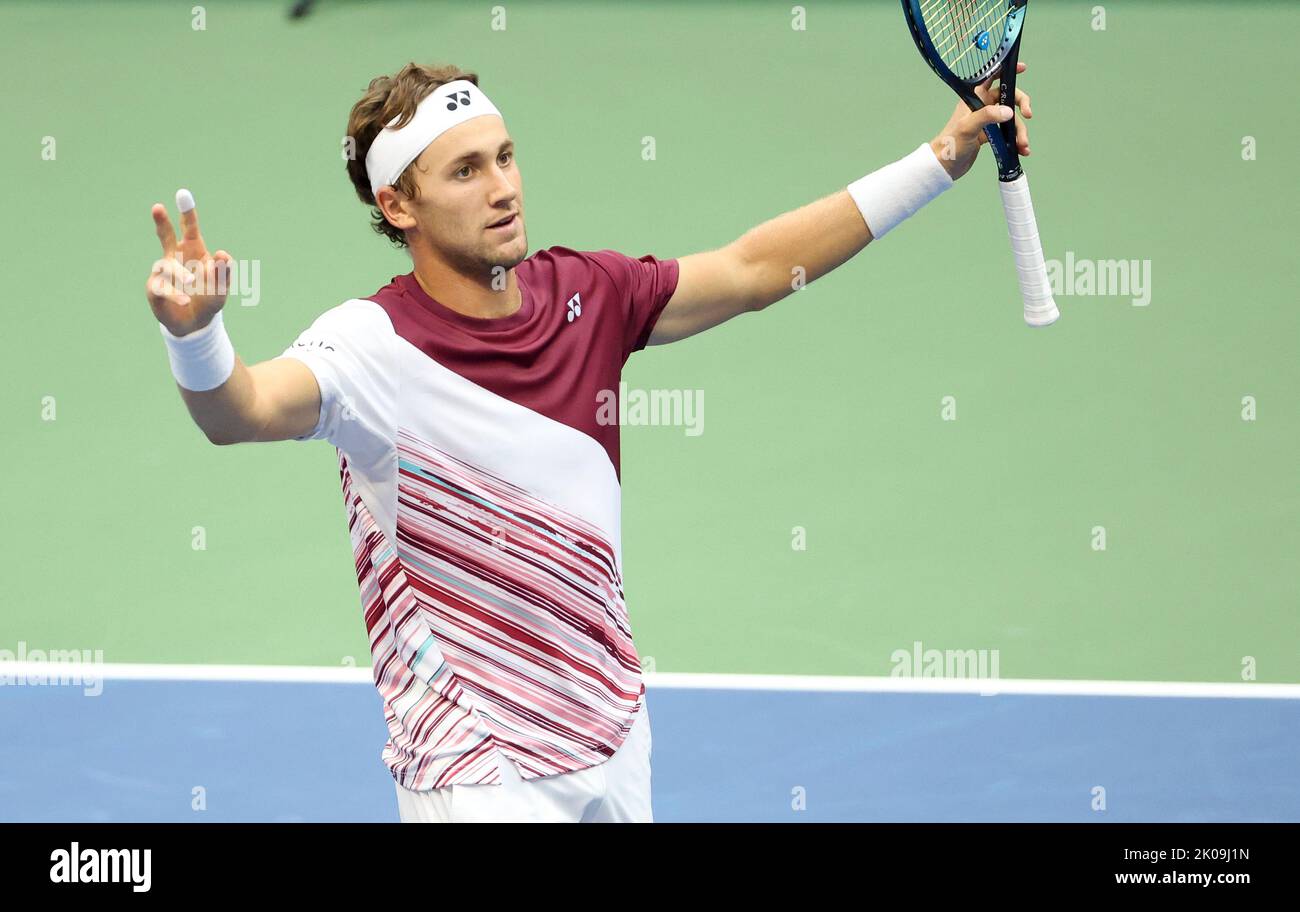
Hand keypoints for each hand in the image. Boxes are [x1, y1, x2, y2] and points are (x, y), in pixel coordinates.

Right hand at [145, 190, 233, 336]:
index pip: (191, 230)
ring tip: (192, 282)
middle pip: (166, 236)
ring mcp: (163, 273)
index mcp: (194, 252)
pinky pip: (161, 287)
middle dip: (162, 222)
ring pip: (167, 266)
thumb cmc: (210, 299)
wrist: (196, 324)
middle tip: (158, 207)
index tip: (182, 193)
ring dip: (180, 273)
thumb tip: (222, 253)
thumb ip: (224, 271)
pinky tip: (186, 300)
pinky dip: (174, 294)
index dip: (187, 213)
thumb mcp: (222, 287)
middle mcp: (176, 258)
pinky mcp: (154, 289)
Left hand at [929, 62, 1032, 180]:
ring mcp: (986, 121)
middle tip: (1028, 114)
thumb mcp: (967, 127)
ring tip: (1023, 145)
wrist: (944, 166)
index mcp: (975, 99)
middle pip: (1008, 99)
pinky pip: (1007, 134)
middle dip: (1021, 106)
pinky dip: (1015, 141)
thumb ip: (987, 116)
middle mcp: (982, 107)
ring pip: (1010, 119)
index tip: (1023, 69)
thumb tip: (1009, 112)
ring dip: (1019, 131)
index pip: (992, 78)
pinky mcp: (989, 135)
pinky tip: (1021, 149)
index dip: (1006, 71)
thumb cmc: (950, 144)